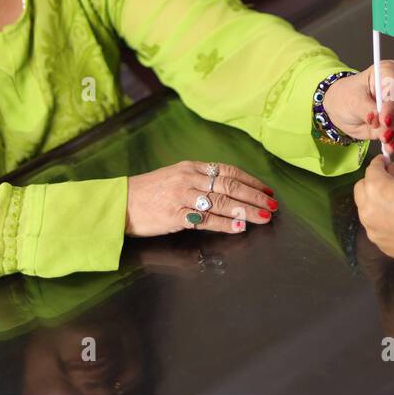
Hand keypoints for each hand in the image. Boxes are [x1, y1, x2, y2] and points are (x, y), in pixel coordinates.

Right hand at [125, 160, 277, 236]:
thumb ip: (199, 181)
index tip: (267, 189)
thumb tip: (227, 189)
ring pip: (222, 202)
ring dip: (247, 210)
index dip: (251, 181)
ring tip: (264, 216)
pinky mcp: (175, 216)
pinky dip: (225, 223)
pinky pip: (206, 219)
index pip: (229, 171)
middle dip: (255, 195)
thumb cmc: (148, 192)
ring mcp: (182, 196)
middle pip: (230, 186)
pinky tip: (240, 227)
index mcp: (191, 167)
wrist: (120, 203)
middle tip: (273, 204)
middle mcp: (189, 178)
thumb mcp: (175, 177)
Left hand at [322, 59, 393, 155]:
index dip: (392, 104)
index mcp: (387, 71)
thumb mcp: (352, 101)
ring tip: (386, 142)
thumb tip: (376, 120)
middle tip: (385, 134)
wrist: (343, 109)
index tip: (384, 120)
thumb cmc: (347, 97)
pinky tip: (390, 145)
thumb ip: (365, 110)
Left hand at [353, 155, 393, 268]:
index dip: (379, 164)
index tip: (385, 162)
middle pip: (361, 189)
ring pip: (365, 210)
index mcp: (377, 190)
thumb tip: (390, 170)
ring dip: (373, 202)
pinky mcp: (380, 244)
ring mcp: (373, 230)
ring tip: (392, 202)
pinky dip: (381, 220)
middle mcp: (368, 210)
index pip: (371, 170)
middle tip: (388, 181)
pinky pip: (375, 227)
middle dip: (371, 182)